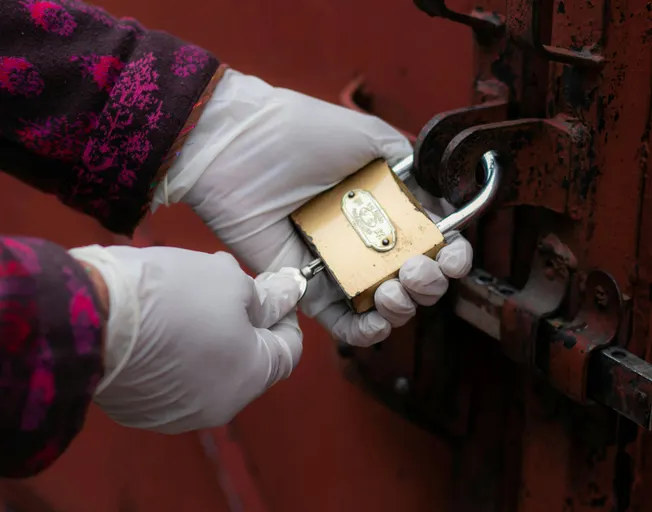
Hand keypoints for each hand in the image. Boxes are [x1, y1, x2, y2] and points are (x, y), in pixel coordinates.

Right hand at [69, 244, 302, 432]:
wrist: (89, 317)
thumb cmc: (173, 295)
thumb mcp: (229, 283)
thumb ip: (266, 297)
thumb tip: (289, 296)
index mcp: (251, 377)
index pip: (288, 348)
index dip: (284, 314)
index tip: (273, 288)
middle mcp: (220, 405)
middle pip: (248, 359)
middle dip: (244, 319)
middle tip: (226, 283)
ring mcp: (178, 412)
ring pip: (210, 366)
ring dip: (211, 333)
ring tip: (187, 296)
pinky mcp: (142, 408)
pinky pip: (175, 376)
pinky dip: (178, 350)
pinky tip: (159, 322)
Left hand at [153, 69, 472, 346]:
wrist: (240, 146)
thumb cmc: (301, 133)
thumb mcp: (368, 137)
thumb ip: (408, 166)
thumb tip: (440, 198)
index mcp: (384, 207)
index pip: (430, 242)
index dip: (451, 255)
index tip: (453, 255)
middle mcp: (365, 240)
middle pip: (414, 280)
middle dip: (429, 284)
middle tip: (416, 269)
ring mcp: (337, 266)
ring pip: (384, 306)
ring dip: (403, 308)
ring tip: (395, 288)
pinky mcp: (307, 288)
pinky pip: (342, 323)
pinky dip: (366, 332)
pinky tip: (376, 320)